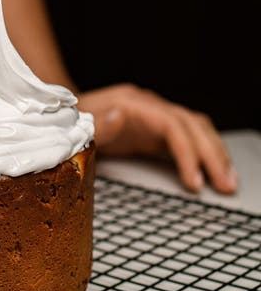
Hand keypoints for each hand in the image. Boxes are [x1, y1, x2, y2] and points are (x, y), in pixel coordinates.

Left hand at [79, 84, 237, 194]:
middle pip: (191, 124)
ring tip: (228, 181)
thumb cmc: (70, 123)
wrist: (63, 114)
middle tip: (225, 185)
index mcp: (131, 104)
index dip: (186, 152)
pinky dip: (204, 151)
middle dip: (211, 155)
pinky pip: (187, 136)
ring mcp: (154, 115)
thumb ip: (98, 125)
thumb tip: (120, 115)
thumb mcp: (78, 127)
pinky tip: (213, 170)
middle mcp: (148, 106)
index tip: (193, 181)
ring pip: (195, 127)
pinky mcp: (155, 128)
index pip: (171, 124)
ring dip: (215, 152)